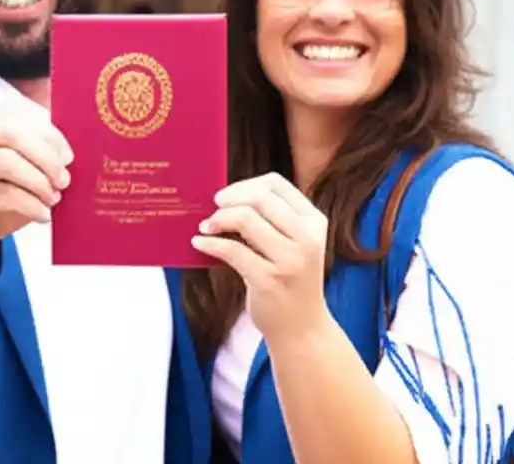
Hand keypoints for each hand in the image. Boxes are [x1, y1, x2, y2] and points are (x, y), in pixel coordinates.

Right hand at [0, 111, 72, 273]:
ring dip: (40, 182)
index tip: (67, 156)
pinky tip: (43, 214)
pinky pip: (4, 194)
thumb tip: (65, 153)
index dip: (47, 134)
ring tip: (54, 197)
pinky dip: (31, 204)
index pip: (15, 117)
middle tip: (64, 179)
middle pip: (11, 134)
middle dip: (45, 156)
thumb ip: (33, 151)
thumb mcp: (13, 169)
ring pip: (7, 163)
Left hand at [191, 172, 330, 342]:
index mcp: (314, 222)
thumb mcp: (295, 244)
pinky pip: (232, 250)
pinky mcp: (268, 280)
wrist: (302, 329)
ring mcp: (289, 260)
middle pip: (259, 198)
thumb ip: (274, 220)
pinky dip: (210, 243)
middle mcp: (306, 238)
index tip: (226, 196)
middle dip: (228, 200)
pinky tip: (199, 244)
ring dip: (218, 219)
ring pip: (246, 219)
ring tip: (206, 227)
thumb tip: (228, 197)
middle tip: (212, 210)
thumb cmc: (291, 281)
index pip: (276, 184)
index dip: (245, 184)